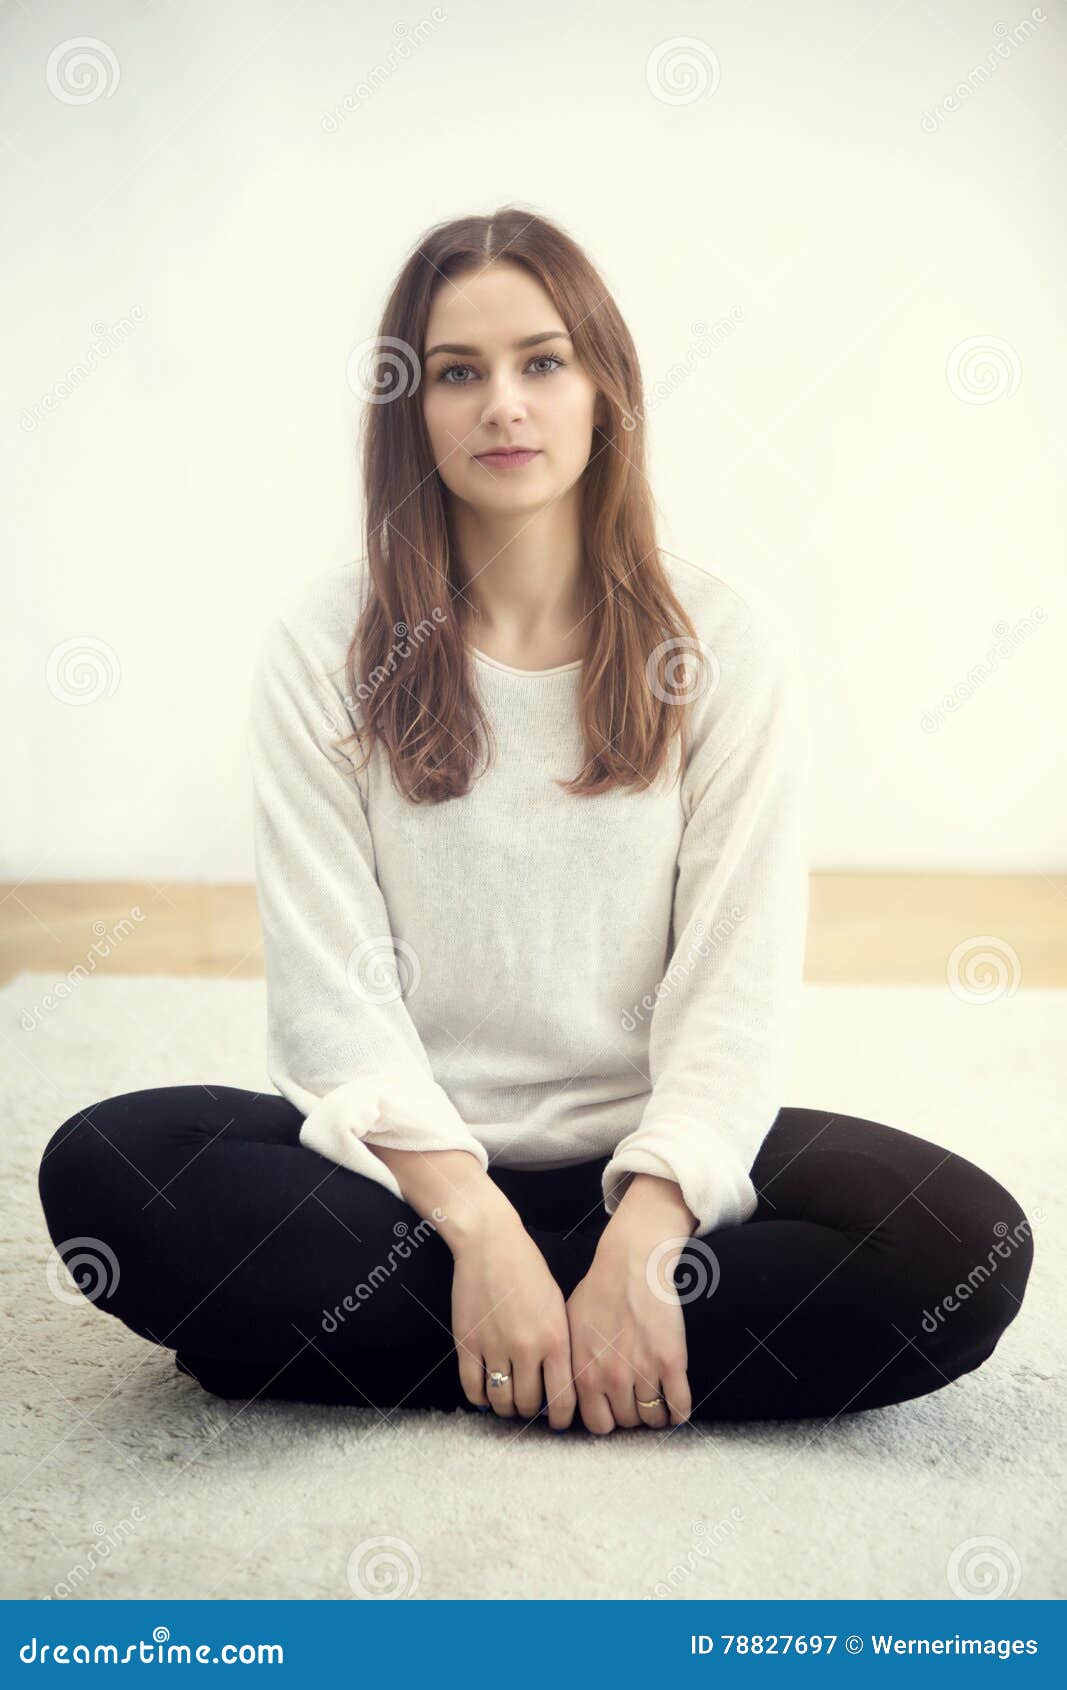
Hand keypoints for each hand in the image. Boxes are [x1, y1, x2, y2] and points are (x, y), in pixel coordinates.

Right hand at [450, 1213, 577, 1428]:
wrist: (491, 1243)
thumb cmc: (529, 1271)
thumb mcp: (558, 1306)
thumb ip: (561, 1347)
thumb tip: (560, 1387)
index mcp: (555, 1339)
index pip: (562, 1400)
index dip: (561, 1420)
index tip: (558, 1424)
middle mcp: (525, 1347)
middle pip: (528, 1405)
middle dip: (531, 1412)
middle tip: (531, 1408)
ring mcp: (493, 1346)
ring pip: (500, 1400)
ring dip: (506, 1408)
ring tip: (510, 1402)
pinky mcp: (466, 1342)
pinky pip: (472, 1387)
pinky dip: (480, 1398)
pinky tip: (487, 1393)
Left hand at [565, 1176, 694, 1434]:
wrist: (633, 1262)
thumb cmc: (599, 1289)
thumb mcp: (569, 1327)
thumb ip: (569, 1362)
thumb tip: (565, 1389)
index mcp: (582, 1371)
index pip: (595, 1423)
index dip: (607, 1419)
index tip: (614, 1412)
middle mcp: (610, 1378)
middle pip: (625, 1423)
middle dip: (631, 1416)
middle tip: (636, 1403)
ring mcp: (641, 1371)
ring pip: (651, 1418)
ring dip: (655, 1415)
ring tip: (657, 1402)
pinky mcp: (671, 1362)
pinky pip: (678, 1406)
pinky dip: (679, 1413)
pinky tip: (677, 1407)